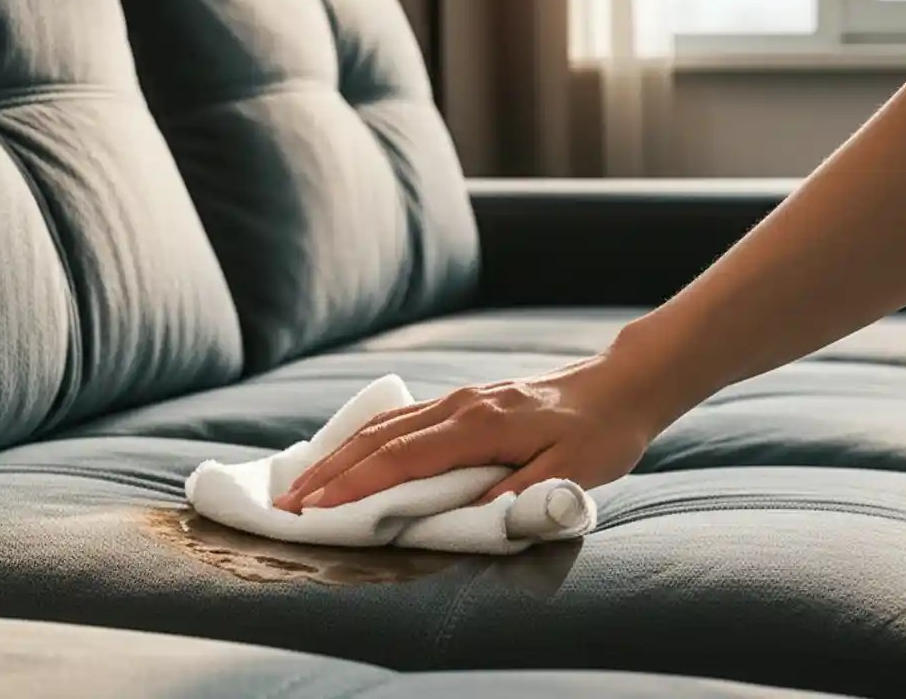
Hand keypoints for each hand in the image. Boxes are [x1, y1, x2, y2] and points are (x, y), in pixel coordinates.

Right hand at [272, 353, 664, 512]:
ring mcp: (456, 399)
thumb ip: (520, 494)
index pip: (401, 458)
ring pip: (381, 425)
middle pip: (377, 439)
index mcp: (480, 425)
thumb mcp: (573, 472)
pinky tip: (344, 452)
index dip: (355, 486)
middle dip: (328, 473)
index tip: (316, 510)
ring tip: (301, 484)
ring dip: (337, 455)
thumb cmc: (600, 433)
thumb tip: (469, 519)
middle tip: (286, 505)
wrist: (619, 385)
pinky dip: (362, 438)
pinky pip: (398, 417)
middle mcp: (458, 406)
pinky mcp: (461, 401)